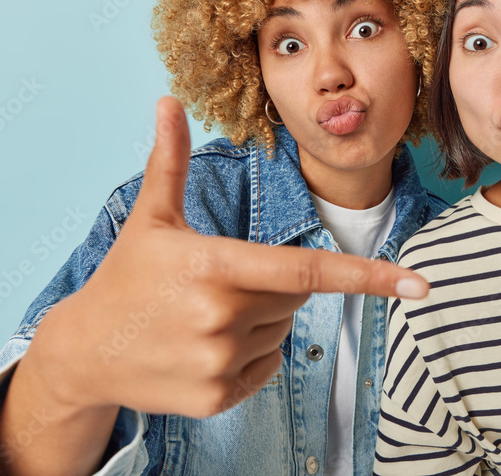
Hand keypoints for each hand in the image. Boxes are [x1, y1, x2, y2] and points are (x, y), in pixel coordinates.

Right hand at [30, 96, 428, 418]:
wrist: (83, 352)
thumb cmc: (126, 276)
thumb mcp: (150, 217)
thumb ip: (171, 160)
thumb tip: (167, 102)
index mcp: (213, 265)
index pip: (306, 269)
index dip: (367, 275)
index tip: (417, 285)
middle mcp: (220, 317)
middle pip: (295, 297)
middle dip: (272, 287)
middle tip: (217, 286)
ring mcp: (218, 362)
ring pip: (281, 333)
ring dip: (259, 322)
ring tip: (203, 317)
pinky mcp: (215, 399)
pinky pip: (266, 367)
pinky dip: (248, 356)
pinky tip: (203, 346)